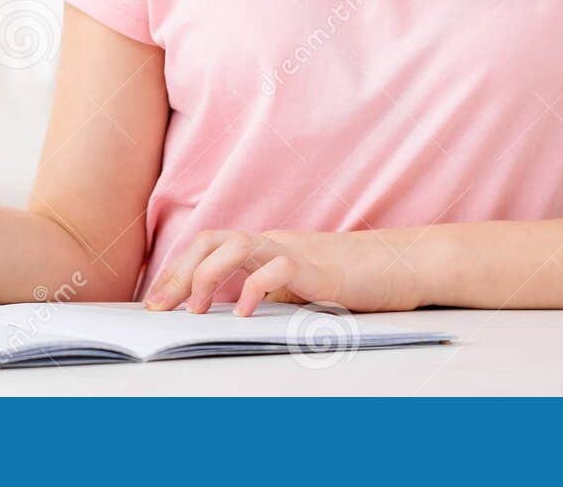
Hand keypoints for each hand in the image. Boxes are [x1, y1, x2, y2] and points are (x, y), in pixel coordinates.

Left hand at [141, 229, 419, 315]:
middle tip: (158, 307)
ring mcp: (295, 250)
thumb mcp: (304, 293)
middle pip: (211, 240)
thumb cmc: (358, 282)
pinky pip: (276, 268)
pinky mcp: (318, 266)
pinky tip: (242, 313)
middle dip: (178, 272)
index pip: (210, 246)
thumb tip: (236, 322)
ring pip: (235, 246)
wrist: (406, 265)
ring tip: (195, 310)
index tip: (156, 302)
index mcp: (267, 249)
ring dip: (206, 276)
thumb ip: (273, 299)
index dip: (178, 270)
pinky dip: (253, 288)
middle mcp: (275, 243)